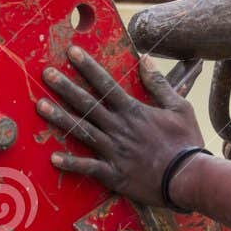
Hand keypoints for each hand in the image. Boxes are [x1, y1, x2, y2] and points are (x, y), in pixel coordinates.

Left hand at [38, 46, 204, 206]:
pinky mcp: (114, 174)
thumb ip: (159, 83)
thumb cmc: (187, 142)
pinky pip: (89, 167)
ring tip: (40, 106)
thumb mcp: (180, 107)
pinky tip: (53, 157)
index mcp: (134, 111)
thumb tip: (145, 59)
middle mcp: (119, 128)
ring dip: (60, 118)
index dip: (88, 67)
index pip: (106, 84)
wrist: (190, 177)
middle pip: (88, 104)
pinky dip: (71, 163)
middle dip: (65, 87)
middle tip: (46, 73)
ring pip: (82, 131)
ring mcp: (114, 151)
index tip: (72, 53)